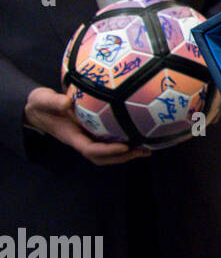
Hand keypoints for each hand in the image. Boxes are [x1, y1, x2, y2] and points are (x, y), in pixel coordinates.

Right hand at [24, 86, 149, 165]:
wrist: (38, 108)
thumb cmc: (42, 104)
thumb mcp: (44, 100)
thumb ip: (54, 102)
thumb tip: (67, 103)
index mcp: (71, 137)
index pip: (90, 149)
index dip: (108, 151)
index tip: (125, 146)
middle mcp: (81, 140)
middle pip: (102, 157)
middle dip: (122, 157)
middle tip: (143, 151)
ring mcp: (87, 138)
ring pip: (107, 153)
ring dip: (126, 154)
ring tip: (146, 149)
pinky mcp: (92, 132)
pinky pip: (109, 142)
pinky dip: (124, 143)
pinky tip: (139, 136)